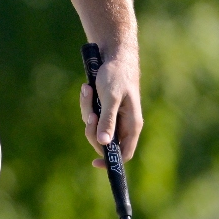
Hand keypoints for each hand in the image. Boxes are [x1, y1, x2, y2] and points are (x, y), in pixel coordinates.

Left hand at [78, 48, 142, 166]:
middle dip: (93, 128)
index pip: (124, 153)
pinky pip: (91, 114)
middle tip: (91, 114)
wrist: (113, 55)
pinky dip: (86, 103)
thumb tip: (104, 143)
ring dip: (87, 110)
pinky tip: (87, 88)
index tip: (95, 163)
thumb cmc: (117, 75)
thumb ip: (108, 120)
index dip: (111, 161)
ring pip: (95, 126)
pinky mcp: (104, 108)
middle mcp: (123, 124)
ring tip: (88, 90)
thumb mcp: (111, 98)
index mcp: (132, 125)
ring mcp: (113, 116)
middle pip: (104, 141)